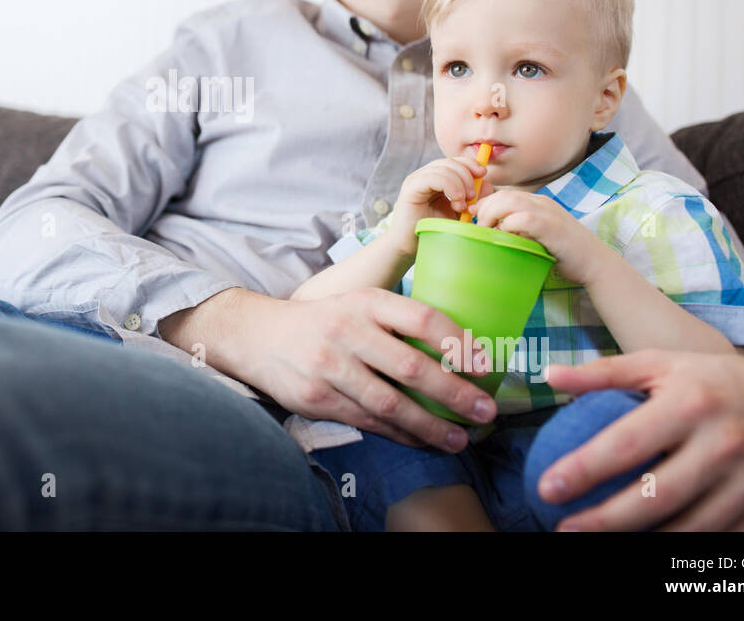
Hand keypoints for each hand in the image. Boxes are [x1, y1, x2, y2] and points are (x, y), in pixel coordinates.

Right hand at [237, 287, 499, 450]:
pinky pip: (368, 421)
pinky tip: (422, 440)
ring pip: (391, 403)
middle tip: (486, 410)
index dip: (458, 341)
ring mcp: (331, 367)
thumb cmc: (324, 321)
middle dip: (454, 393)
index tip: (486, 364)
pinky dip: (401, 434)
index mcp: (366, 302)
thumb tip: (460, 350)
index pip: (421, 317)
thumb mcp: (358, 304)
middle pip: (410, 366)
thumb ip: (398, 321)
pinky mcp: (317, 398)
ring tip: (461, 438)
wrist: (258, 336)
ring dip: (431, 426)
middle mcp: (348, 330)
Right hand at [387, 156, 494, 253]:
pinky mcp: (410, 188)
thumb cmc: (433, 231)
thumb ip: (472, 198)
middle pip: (450, 162)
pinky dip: (449, 186)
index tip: (483, 175)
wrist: (411, 247)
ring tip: (463, 205)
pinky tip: (455, 202)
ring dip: (459, 184)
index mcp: (435, 178)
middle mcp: (424, 176)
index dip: (470, 164)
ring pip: (443, 168)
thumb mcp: (459, 212)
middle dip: (467, 176)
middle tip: (473, 196)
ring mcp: (416, 181)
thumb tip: (487, 185)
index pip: (454, 161)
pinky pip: (432, 177)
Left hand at [471, 188, 609, 284]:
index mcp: (538, 203)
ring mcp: (547, 213)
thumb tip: (489, 227)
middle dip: (485, 209)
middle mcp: (542, 203)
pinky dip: (509, 227)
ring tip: (488, 231)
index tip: (475, 218)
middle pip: (503, 195)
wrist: (595, 262)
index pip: (504, 193)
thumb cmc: (563, 252)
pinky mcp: (551, 227)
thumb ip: (518, 229)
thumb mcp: (537, 236)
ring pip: (510, 202)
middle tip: (480, 227)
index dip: (485, 203)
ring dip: (493, 215)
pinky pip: (523, 219)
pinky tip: (506, 238)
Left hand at [536, 350, 743, 529]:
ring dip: (640, 541)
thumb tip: (549, 377)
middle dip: (605, 520)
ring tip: (599, 541)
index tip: (548, 487)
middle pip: (656, 496)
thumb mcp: (660, 363)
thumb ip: (604, 372)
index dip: (584, 469)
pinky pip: (719, 540)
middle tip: (566, 528)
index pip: (627, 443)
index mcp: (691, 403)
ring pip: (689, 527)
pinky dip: (682, 547)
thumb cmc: (712, 381)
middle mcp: (724, 444)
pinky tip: (648, 544)